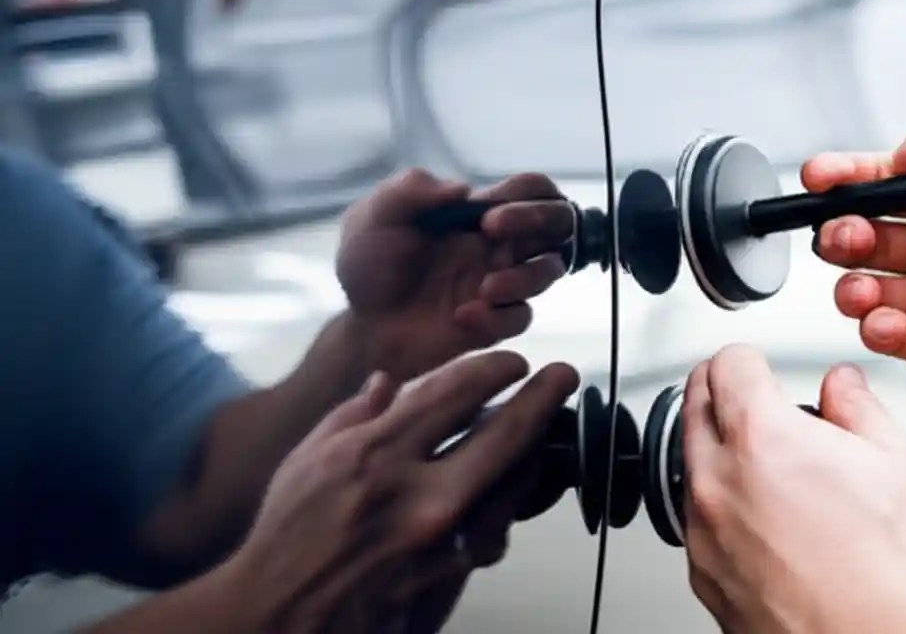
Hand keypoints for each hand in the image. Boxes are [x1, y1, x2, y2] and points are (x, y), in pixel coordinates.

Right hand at [221, 351, 578, 632]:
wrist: (278, 621)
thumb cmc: (286, 541)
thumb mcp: (304, 463)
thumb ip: (352, 416)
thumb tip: (387, 383)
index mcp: (372, 454)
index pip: (454, 392)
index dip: (494, 368)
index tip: (512, 362)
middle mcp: (414, 494)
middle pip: (506, 433)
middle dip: (543, 397)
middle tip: (562, 377)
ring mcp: (439, 541)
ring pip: (514, 484)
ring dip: (532, 453)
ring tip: (537, 435)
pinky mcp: (451, 578)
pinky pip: (496, 531)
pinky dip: (504, 505)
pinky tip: (502, 493)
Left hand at [337, 170, 573, 380]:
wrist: (360, 323)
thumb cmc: (369, 264)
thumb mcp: (374, 215)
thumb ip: (410, 190)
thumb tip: (462, 189)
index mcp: (480, 213)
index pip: (533, 189)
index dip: (528, 196)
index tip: (488, 215)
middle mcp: (500, 244)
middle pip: (559, 223)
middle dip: (540, 220)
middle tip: (494, 233)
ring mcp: (502, 283)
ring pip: (550, 270)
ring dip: (524, 276)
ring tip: (483, 288)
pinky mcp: (495, 322)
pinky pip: (520, 317)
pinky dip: (496, 317)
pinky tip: (462, 316)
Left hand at [682, 345, 905, 633]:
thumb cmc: (885, 568)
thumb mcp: (895, 460)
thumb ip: (859, 405)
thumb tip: (842, 384)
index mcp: (760, 435)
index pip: (729, 363)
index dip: (749, 357)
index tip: (758, 365)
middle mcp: (717, 478)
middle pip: (694, 403)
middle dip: (721, 391)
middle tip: (751, 399)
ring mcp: (702, 528)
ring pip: (690, 465)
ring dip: (718, 453)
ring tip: (770, 470)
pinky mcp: (702, 571)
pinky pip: (698, 521)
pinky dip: (721, 511)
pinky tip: (765, 524)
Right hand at [805, 110, 905, 398]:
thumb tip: (895, 153)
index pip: (879, 183)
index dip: (842, 178)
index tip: (814, 181)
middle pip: (859, 234)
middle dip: (839, 233)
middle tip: (848, 237)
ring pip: (858, 285)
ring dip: (850, 284)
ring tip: (864, 288)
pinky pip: (878, 331)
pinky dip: (876, 325)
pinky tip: (893, 320)